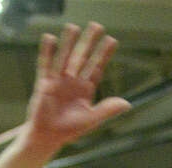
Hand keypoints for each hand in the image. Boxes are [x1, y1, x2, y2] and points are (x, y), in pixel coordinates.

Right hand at [24, 23, 130, 153]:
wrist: (48, 137)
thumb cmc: (70, 130)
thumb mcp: (92, 119)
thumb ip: (107, 109)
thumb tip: (127, 104)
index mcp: (85, 89)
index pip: (97, 67)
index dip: (104, 54)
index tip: (112, 40)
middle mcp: (73, 82)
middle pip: (83, 58)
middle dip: (89, 43)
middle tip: (96, 26)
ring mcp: (58, 81)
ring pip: (65, 58)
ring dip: (69, 43)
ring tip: (73, 27)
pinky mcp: (45, 83)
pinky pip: (46, 64)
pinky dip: (47, 52)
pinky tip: (50, 38)